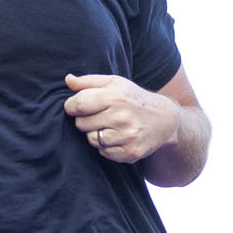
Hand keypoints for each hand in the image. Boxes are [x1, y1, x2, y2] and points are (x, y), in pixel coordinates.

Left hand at [64, 73, 180, 164]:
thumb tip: (68, 79)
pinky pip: (103, 152)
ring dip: (94, 134)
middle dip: (84, 120)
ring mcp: (127, 136)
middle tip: (97, 116)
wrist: (164, 120)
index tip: (76, 106)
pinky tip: (116, 137)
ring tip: (107, 126)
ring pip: (91, 139)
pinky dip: (106, 146)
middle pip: (81, 124)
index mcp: (115, 96)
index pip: (78, 104)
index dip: (71, 106)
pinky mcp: (131, 152)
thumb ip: (89, 81)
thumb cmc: (133, 98)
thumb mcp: (114, 83)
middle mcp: (122, 117)